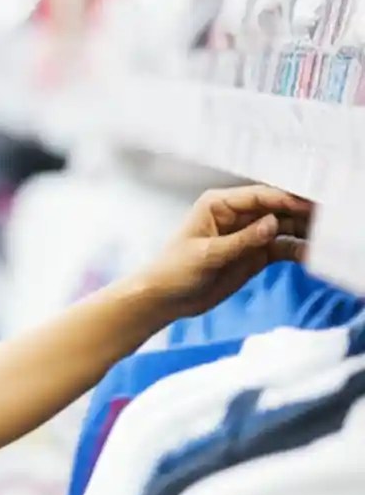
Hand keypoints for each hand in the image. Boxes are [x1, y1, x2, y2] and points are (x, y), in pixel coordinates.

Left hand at [136, 185, 311, 320]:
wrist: (165, 299)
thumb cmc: (174, 270)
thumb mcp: (206, 254)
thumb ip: (241, 240)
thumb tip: (273, 223)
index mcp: (219, 204)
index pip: (259, 195)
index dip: (286, 199)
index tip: (310, 205)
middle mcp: (237, 215)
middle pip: (277, 208)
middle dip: (302, 213)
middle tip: (329, 219)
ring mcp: (248, 234)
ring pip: (284, 227)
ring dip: (305, 231)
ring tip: (328, 237)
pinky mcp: (255, 254)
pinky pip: (283, 248)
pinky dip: (298, 250)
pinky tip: (314, 255)